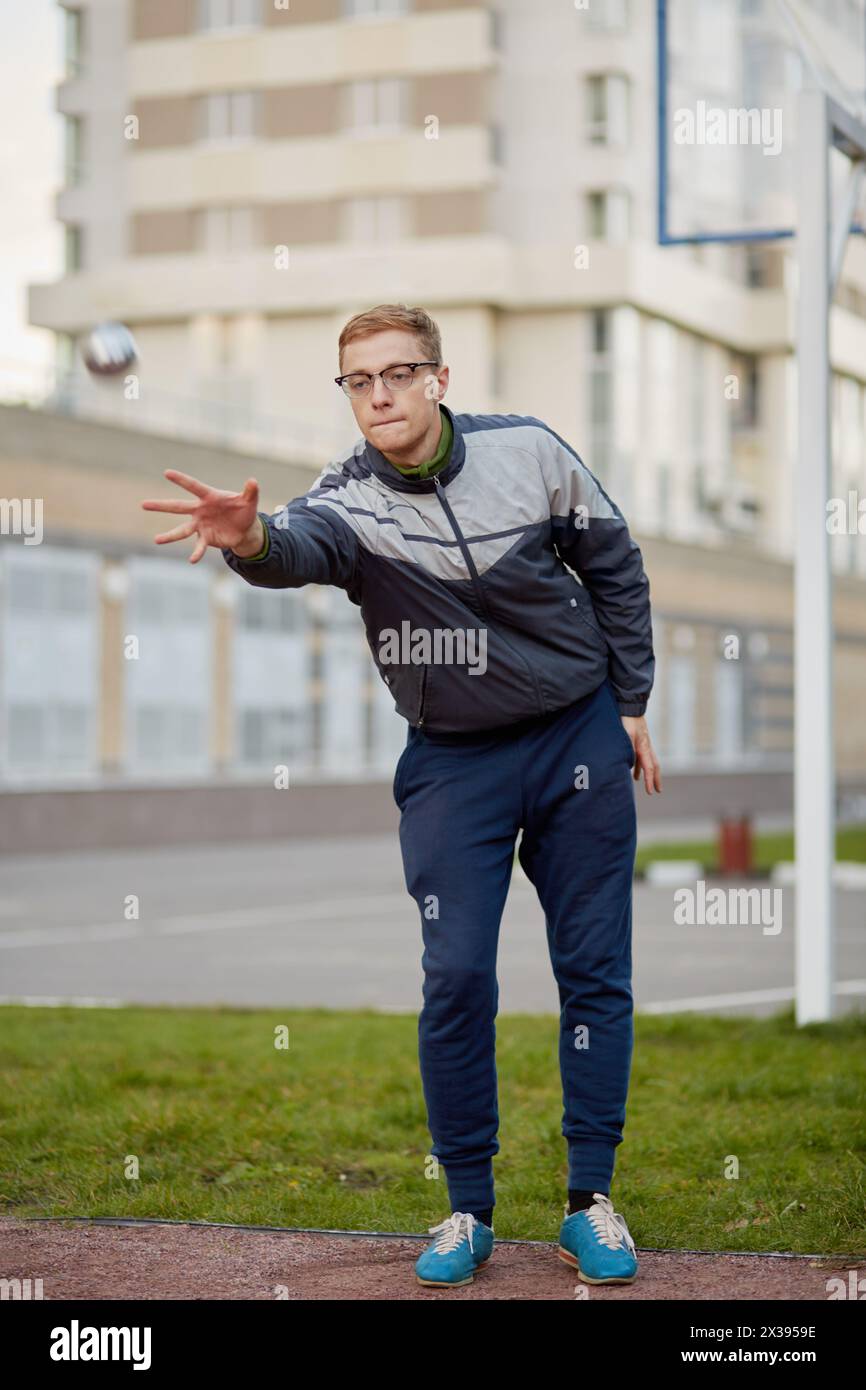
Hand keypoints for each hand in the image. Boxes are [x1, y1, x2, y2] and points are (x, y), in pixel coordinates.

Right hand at [141, 469, 261, 563]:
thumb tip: (253, 481)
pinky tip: (192, 560)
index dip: (181, 480)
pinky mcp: (205, 538)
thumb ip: (251, 492)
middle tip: (143, 504)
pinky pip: (199, 546)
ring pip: (182, 530)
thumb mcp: (249, 501)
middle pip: (178, 507)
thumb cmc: (243, 510)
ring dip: (170, 536)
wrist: (245, 528)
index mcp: (209, 497)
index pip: (193, 487)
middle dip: (161, 506)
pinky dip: (197, 553)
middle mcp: (200, 510)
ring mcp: (200, 525)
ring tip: (156, 540)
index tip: (167, 473)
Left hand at [621, 715, 661, 794]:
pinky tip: (633, 767)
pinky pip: (642, 755)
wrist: (630, 707)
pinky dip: (639, 763)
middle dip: (655, 779)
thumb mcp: (626, 735)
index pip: (649, 768)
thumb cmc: (627, 720)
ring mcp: (644, 743)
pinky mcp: (639, 740)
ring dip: (647, 772)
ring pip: (648, 761)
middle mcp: (646, 746)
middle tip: (657, 790)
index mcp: (644, 748)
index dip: (650, 781)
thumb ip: (628, 748)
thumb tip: (630, 764)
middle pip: (654, 766)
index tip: (650, 792)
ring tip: (641, 781)